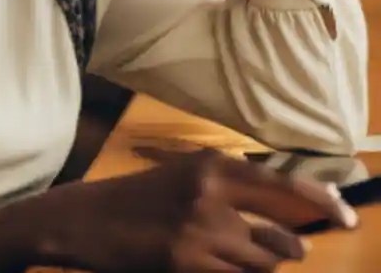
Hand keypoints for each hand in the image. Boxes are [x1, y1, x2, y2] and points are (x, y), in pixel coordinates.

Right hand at [42, 149, 356, 271]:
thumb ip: (229, 185)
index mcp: (213, 164)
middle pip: (284, 237)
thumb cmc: (134, 198)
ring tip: (228, 259)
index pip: (287, 186)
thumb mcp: (182, 177)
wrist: (81, 218)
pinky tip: (208, 266)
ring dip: (254, 267)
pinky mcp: (186, 260)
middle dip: (286, 252)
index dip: (324, 204)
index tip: (346, 219)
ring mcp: (200, 229)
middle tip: (279, 253)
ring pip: (262, 264)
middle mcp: (212, 192)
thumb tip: (283, 210)